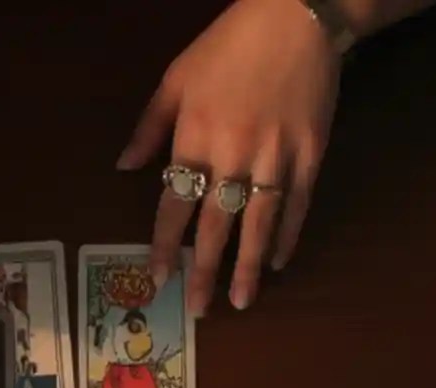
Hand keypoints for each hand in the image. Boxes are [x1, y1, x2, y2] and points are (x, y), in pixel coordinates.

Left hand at [118, 0, 341, 313]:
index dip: (166, 244)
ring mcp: (275, 158)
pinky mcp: (311, 154)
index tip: (159, 278)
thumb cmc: (229, 44)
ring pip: (259, 225)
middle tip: (199, 310)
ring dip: (249, 267)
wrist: (297, 16)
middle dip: (204, 271)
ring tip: (242, 301)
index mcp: (194, 138)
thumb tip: (124, 168)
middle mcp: (232, 156)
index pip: (174, 204)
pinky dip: (289, 235)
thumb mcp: (176, 77)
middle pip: (214, 226)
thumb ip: (149, 127)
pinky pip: (298, 205)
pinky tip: (281, 260)